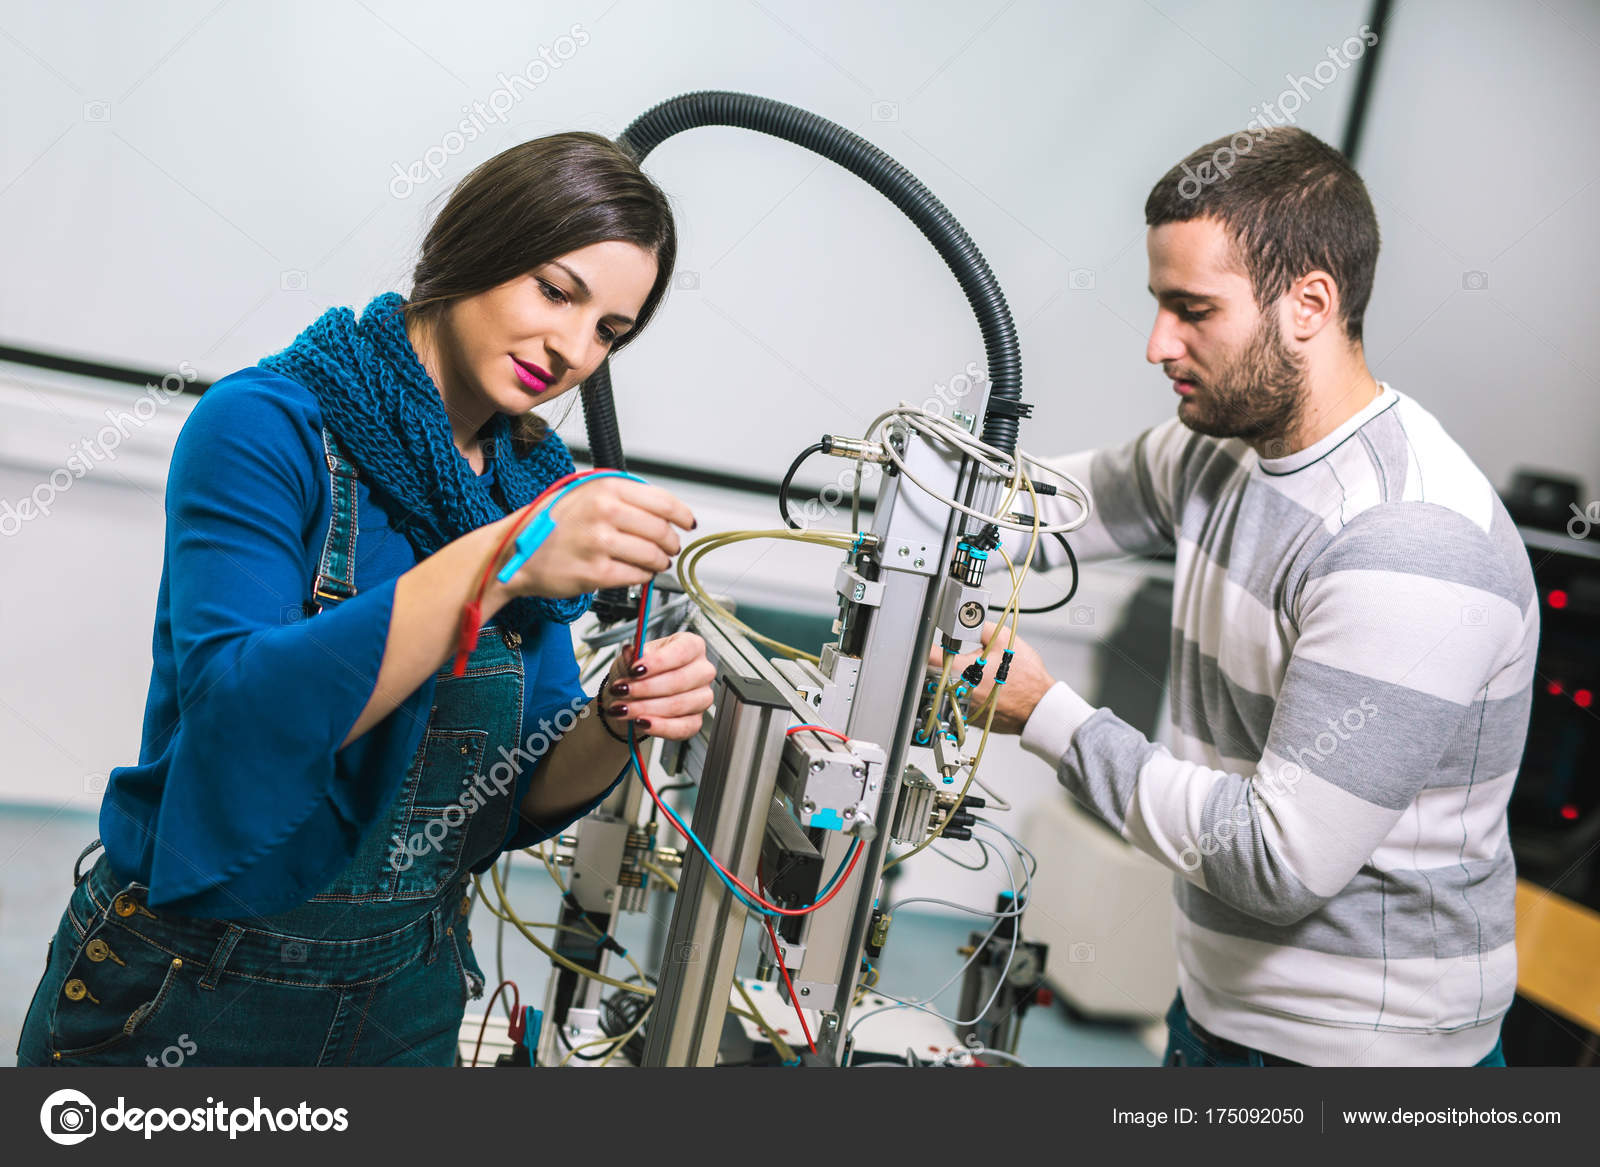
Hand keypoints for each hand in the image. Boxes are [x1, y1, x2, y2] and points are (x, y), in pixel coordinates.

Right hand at [496, 479, 695, 599]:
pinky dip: (642, 577)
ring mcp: (600, 543)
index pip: (663, 501)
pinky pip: (637, 576)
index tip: (688, 523)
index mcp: (605, 487)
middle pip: (662, 531)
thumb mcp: (582, 491)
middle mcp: (604, 512)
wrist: (514, 551)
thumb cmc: (547, 523)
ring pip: (653, 556)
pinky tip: (635, 573)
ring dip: (660, 562)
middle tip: (669, 548)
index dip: (682, 515)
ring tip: (655, 563)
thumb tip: (660, 507)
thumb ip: (619, 494)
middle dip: (671, 543)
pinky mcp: (595, 572)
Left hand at [599, 631, 714, 741]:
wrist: (631, 699)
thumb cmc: (637, 674)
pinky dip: (659, 727)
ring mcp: (702, 697)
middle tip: (622, 691)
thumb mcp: (630, 658)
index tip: (635, 669)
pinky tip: (641, 722)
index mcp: (691, 646)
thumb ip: (631, 656)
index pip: (682, 651)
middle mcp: (702, 671)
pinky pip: (682, 727)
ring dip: (646, 708)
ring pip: (678, 705)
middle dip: (646, 688)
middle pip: (679, 680)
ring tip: (623, 708)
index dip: (658, 662)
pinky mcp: (696, 721)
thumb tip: (630, 652)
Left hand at [928, 622, 1055, 734]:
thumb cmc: (1026, 678)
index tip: (927, 643)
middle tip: (956, 658)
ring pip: (946, 689)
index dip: (928, 647)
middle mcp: (960, 690)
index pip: (932, 657)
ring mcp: (963, 707)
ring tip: (975, 675)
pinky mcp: (968, 718)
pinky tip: (981, 689)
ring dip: (954, 680)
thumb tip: (966, 620)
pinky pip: (958, 703)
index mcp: (965, 670)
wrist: (1039, 706)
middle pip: (936, 673)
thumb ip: (981, 627)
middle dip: (944, 663)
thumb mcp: (1005, 640)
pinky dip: (965, 694)